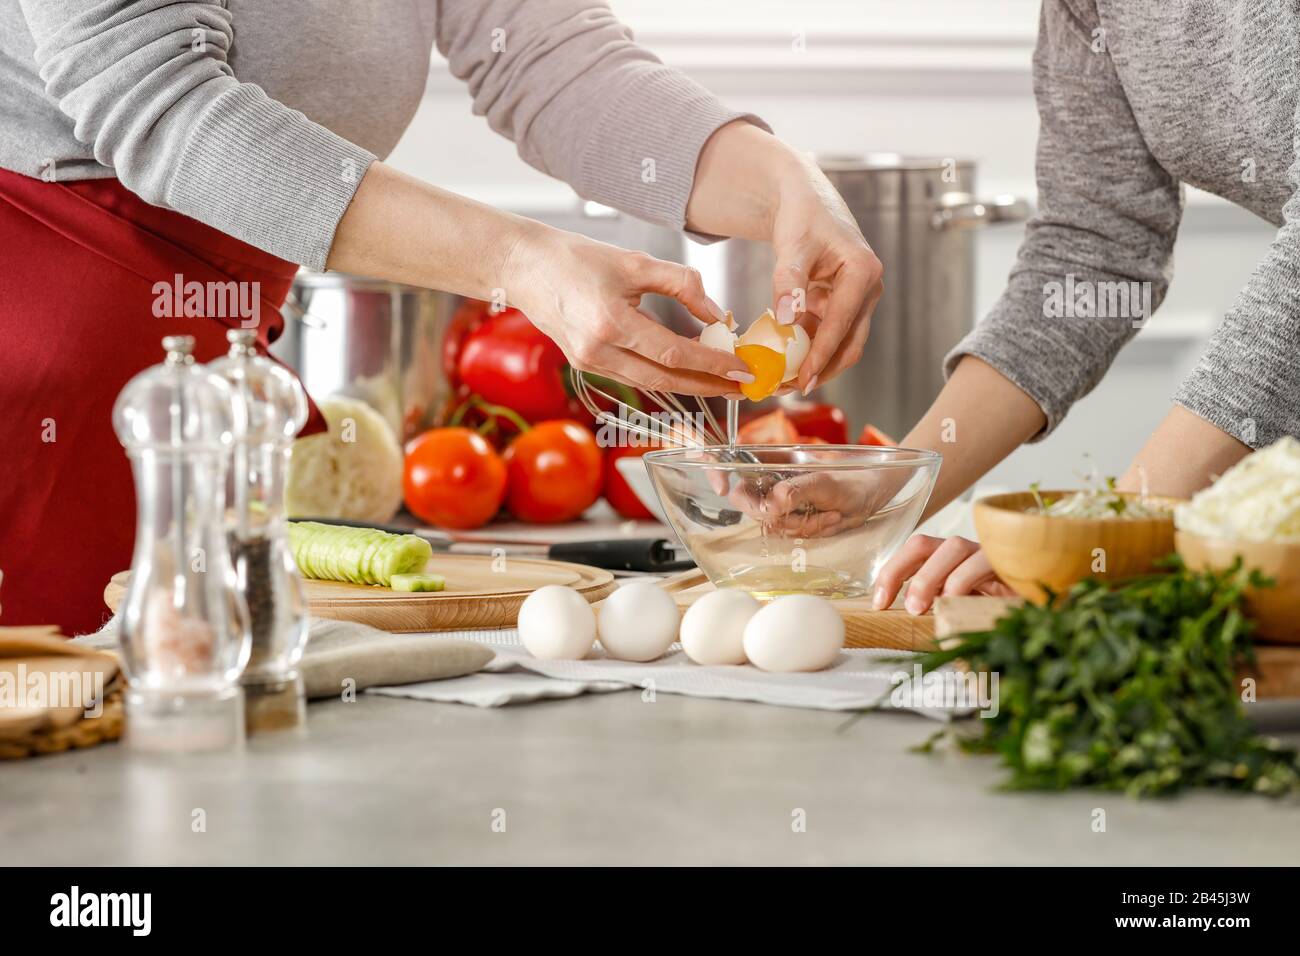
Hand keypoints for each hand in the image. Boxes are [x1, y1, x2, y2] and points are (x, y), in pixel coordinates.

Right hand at [504, 227, 753, 395]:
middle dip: (708, 386)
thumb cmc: (577, 258)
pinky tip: (687, 369)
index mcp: (610, 323)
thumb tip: (718, 315)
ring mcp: (589, 363)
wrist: (525, 267)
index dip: (713, 363)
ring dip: (689, 385)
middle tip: (742, 387)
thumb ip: (682, 284)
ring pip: (650, 384)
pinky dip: (664, 375)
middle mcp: (598, 351)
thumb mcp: (635, 261)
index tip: (743, 368)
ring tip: (723, 382)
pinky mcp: (586, 365)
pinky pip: (634, 377)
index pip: (674, 353)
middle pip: (665, 380)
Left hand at [686, 122, 883, 393]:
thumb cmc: (801, 215)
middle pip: (850, 343)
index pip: (841, 325)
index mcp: (863, 273)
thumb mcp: (792, 245)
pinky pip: (829, 334)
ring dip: (816, 364)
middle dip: (822, 370)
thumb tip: (787, 321)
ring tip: (785, 383)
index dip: (820, 357)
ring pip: (842, 343)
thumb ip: (789, 281)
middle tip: (792, 390)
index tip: (801, 381)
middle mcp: (868, 288)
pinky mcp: (843, 302)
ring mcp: (858, 298)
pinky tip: (785, 362)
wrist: (804, 199)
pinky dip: (810, 349)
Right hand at [721, 454, 914, 537]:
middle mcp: (771, 483)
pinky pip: (789, 533)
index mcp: (773, 463)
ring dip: (803, 524)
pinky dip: (811, 530)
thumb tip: (771, 504)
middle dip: (780, 515)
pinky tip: (830, 520)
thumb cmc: (851, 479)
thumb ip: (796, 491)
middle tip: (807, 512)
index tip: (720, 485)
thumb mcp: (824, 482)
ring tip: (830, 514)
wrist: (874, 494)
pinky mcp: (792, 520)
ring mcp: (781, 503)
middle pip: (751, 505)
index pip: (733, 466)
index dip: (717, 472)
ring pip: (772, 524)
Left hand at [871, 535, 1016, 613]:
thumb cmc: (999, 615)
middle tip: (900, 607)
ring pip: (953, 547)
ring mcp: (988, 553)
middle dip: (901, 571)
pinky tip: (955, 603)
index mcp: (948, 561)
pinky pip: (983, 561)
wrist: (1044, 614)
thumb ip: (936, 608)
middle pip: (923, 543)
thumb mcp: (960, 613)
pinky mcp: (1010, 563)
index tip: (878, 603)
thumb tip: (903, 619)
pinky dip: (963, 581)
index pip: (911, 551)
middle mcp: (965, 552)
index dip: (890, 572)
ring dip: (930, 577)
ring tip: (921, 609)